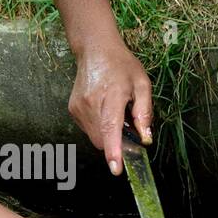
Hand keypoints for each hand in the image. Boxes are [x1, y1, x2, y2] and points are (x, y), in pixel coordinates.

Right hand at [69, 42, 153, 175]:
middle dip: (116, 143)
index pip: (111, 127)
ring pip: (95, 137)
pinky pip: (89, 130)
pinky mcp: (73, 110)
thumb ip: (144, 112)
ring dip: (108, 134)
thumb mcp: (142, 83)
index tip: (116, 168)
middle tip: (129, 127)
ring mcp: (79, 108)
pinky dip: (99, 128)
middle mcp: (91, 103)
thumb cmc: (121, 65)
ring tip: (115, 112)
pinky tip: (104, 111)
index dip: (114, 150)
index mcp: (112, 95)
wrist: (95, 50)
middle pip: (102, 139)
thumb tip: (145, 137)